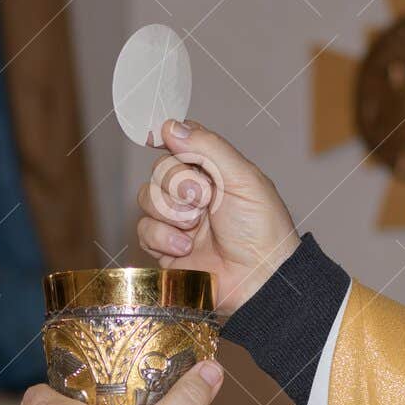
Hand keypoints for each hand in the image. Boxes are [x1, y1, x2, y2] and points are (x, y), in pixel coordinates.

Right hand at [137, 119, 298, 316]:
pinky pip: (144, 231)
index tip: (159, 138)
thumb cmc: (261, 229)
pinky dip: (163, 237)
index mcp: (215, 172)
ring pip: (146, 199)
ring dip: (171, 212)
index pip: (181, 144)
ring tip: (196, 227)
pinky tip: (186, 248)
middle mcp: (193, 194)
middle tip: (204, 199)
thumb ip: (208, 147)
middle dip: (178, 184)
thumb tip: (171, 125)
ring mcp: (177, 221)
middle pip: (159, 170)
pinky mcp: (165, 248)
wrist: (259, 279)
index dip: (169, 141)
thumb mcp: (242, 178)